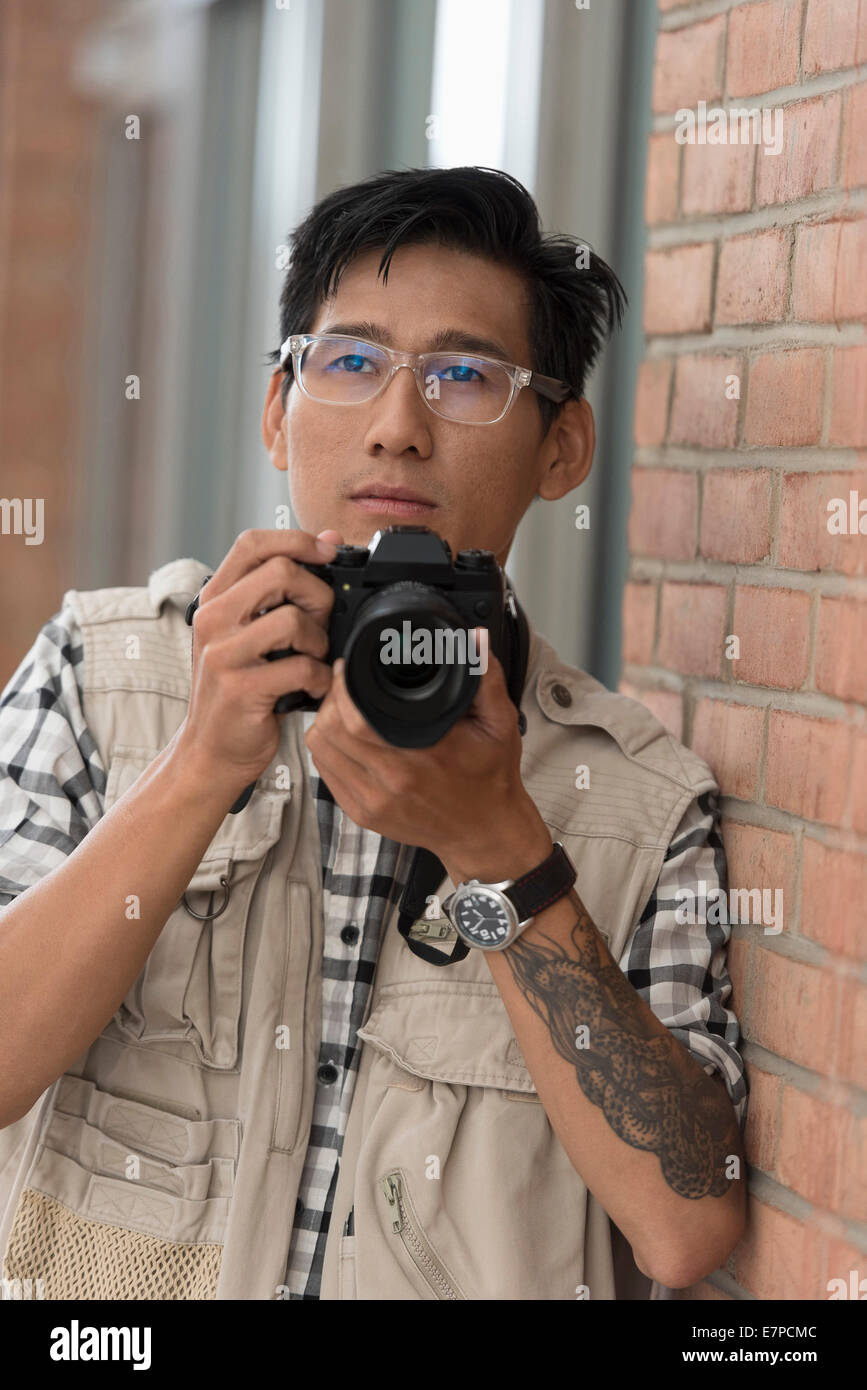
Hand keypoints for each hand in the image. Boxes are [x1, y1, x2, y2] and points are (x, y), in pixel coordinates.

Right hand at [175, 526, 343, 800]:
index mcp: (214, 599)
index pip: (253, 543)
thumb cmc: (238, 689)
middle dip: (318, 595)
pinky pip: (301, 667)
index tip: (328, 553)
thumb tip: (330, 540)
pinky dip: (319, 679)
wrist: (211, 751)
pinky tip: (311, 688)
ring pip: (294, 620)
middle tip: (320, 624)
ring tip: (312, 660)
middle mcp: (212, 620)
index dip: (296, 540)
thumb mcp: (251, 632)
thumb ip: (283, 589)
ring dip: (319, 642)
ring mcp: (223, 654)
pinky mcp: (240, 688)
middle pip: (281, 572)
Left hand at [304, 631, 552, 880]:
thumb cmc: (490, 778)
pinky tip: (345, 738)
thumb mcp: (500, 724)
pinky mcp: (361, 813)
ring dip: (325, 723)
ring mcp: (371, 801)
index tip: (349, 667)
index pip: (355, 718)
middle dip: (331, 699)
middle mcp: (390, 781)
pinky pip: (325, 772)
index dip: (342, 686)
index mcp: (420, 757)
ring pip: (320, 749)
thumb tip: (474, 639)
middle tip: (345, 685)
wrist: (484, 832)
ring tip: (344, 709)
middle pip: (329, 730)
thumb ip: (486, 678)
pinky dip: (328, 749)